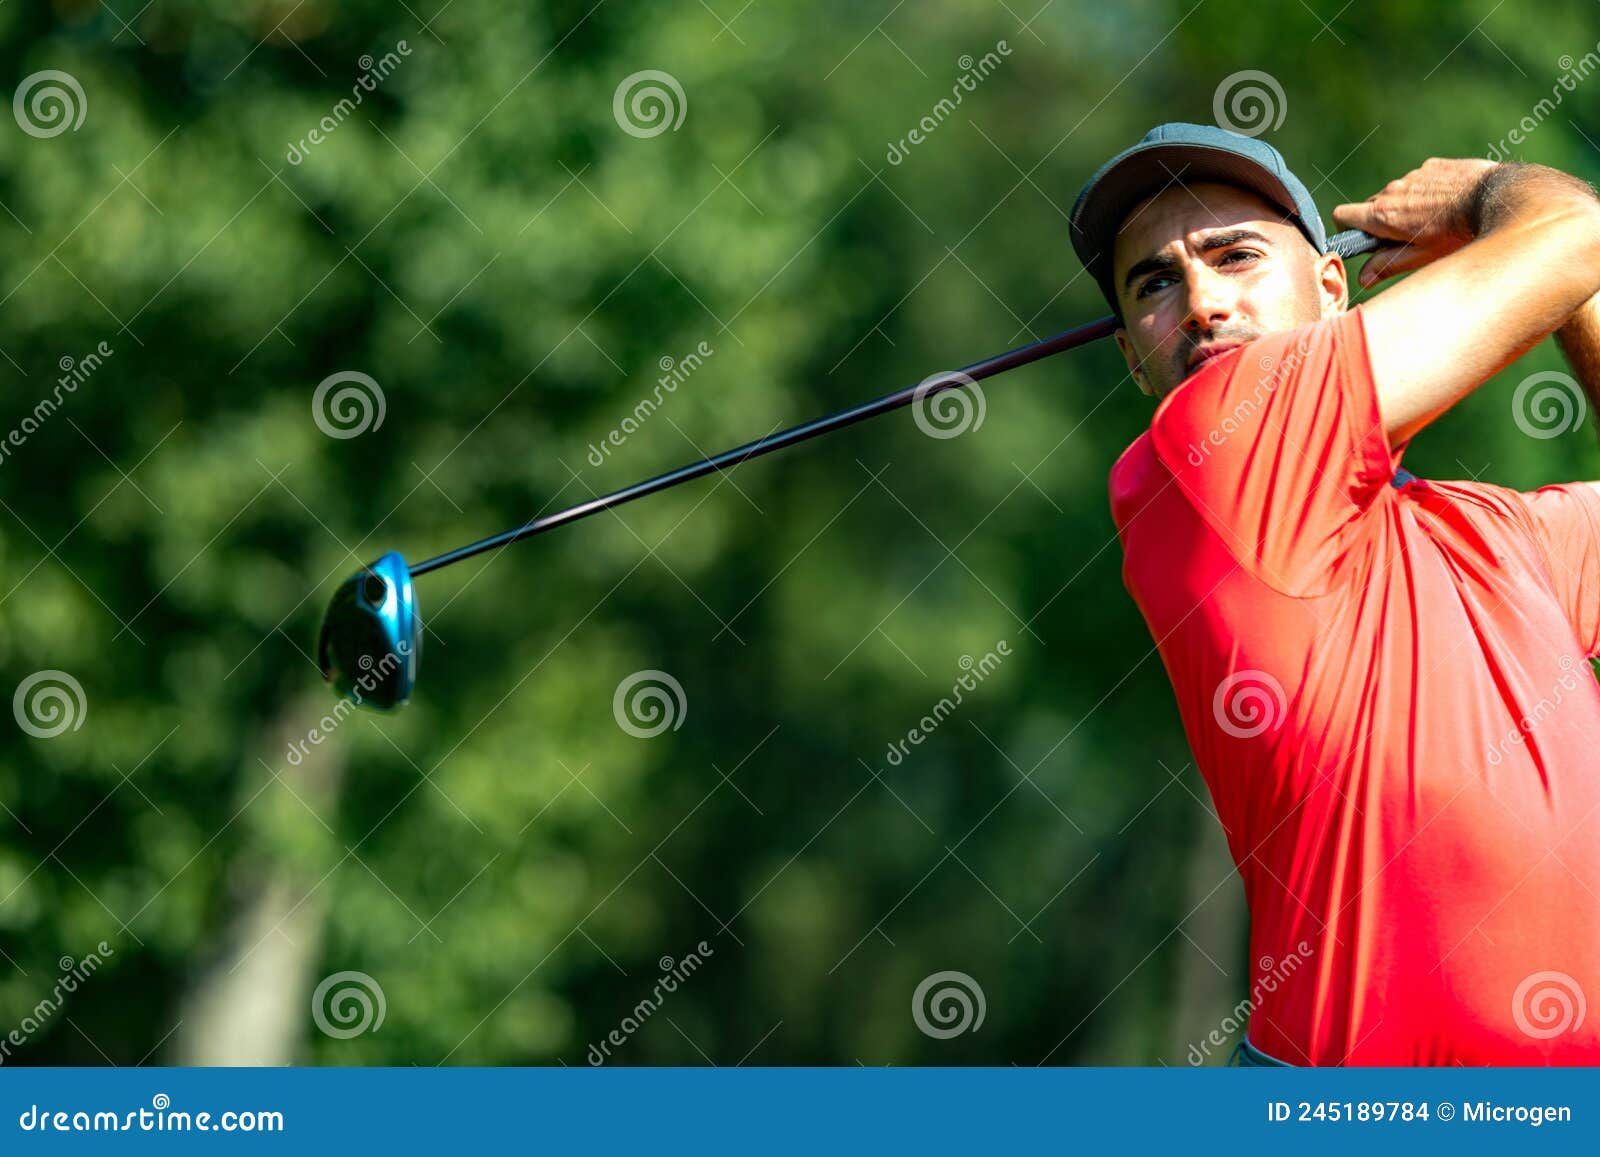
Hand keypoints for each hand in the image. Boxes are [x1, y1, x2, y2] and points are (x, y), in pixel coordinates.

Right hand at [1332, 158, 1497, 287]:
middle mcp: (1392, 190)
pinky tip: (1450, 202)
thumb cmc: (1457, 233)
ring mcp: (1413, 175)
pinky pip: (1420, 179)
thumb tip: (1363, 278)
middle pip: (1372, 206)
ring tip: (1436, 219)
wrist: (1496, 198)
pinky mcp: (1433, 165)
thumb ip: (1387, 265)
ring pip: (1398, 193)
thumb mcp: (1421, 257)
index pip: (1342, 215)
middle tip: (1408, 236)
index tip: (1364, 238)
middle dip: (1383, 220)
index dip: (1348, 228)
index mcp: (1383, 215)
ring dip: (1407, 205)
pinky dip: (1428, 190)